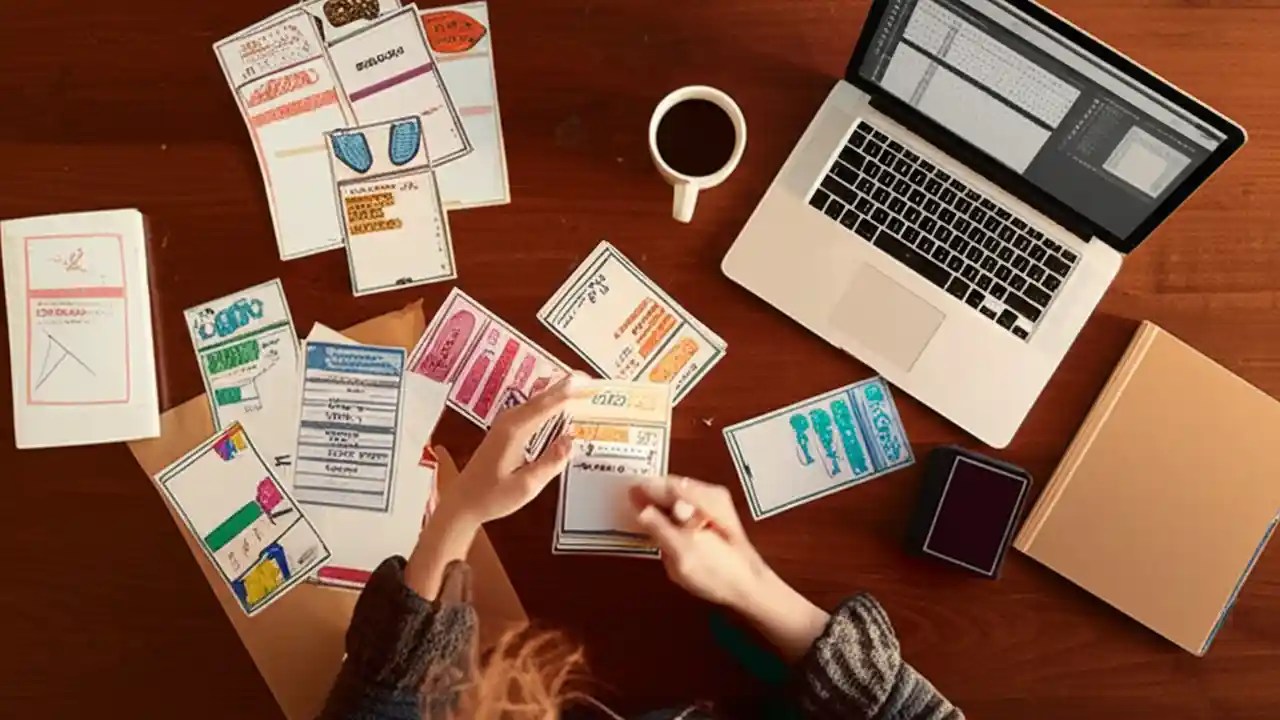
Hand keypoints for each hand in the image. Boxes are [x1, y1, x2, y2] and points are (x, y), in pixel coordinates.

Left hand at [436, 373, 582, 528]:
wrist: (464, 501)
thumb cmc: (492, 497)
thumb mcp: (525, 487)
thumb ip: (550, 464)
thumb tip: (571, 441)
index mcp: (515, 431)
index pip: (546, 405)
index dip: (568, 392)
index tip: (587, 383)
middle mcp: (509, 421)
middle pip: (542, 397)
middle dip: (567, 386)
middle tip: (591, 380)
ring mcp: (506, 423)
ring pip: (537, 401)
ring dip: (559, 393)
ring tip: (581, 387)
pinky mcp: (506, 429)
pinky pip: (532, 409)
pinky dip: (549, 403)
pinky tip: (559, 404)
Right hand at [631, 475, 830, 661]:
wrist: (750, 588)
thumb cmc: (720, 573)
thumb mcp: (682, 553)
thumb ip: (660, 528)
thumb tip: (641, 509)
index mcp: (705, 498)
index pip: (668, 484)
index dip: (646, 487)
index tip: (628, 490)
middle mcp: (711, 496)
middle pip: (674, 488)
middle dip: (653, 493)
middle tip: (632, 500)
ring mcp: (713, 507)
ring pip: (679, 497)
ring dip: (661, 502)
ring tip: (643, 512)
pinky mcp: (713, 520)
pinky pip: (685, 509)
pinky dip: (671, 513)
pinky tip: (663, 525)